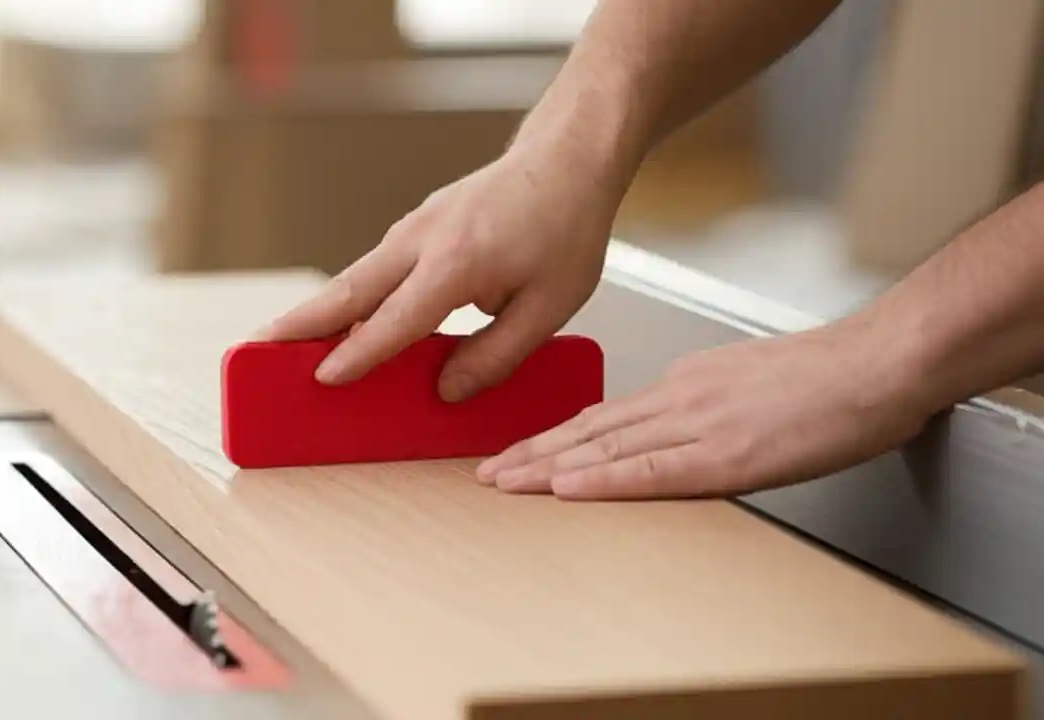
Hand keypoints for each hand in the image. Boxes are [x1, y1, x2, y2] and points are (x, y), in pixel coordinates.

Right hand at [256, 143, 625, 401]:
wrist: (565, 158)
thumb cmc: (564, 228)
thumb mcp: (551, 306)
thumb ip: (497, 355)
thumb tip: (447, 390)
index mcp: (457, 262)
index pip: (396, 319)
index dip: (359, 353)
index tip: (322, 379)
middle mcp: (423, 240)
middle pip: (348, 290)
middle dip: (299, 324)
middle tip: (255, 351)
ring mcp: (413, 229)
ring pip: (354, 279)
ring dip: (316, 312)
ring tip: (279, 346)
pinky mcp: (415, 228)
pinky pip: (374, 270)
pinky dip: (347, 298)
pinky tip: (337, 325)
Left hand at [476, 318, 931, 499]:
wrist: (876, 363)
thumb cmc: (827, 375)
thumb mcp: (745, 381)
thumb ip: (702, 403)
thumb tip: (672, 425)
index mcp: (685, 384)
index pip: (605, 416)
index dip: (555, 437)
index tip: (520, 452)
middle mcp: (679, 399)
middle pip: (590, 430)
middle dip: (532, 453)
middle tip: (486, 471)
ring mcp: (699, 424)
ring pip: (606, 447)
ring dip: (548, 467)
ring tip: (503, 482)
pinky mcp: (726, 452)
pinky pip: (652, 470)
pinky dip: (603, 480)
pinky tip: (567, 488)